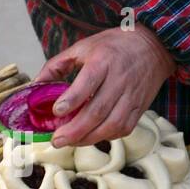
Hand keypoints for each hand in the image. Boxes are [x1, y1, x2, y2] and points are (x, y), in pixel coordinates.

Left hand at [33, 24, 175, 146]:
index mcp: (103, 60)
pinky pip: (123, 128)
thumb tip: (35, 85)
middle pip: (97, 110)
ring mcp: (132, 96)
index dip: (72, 100)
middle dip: (75, 129)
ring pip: (111, 124)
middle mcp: (119, 79)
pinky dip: (106, 136)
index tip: (56, 111)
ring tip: (70, 142)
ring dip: (89, 138)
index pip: (88, 83)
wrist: (154, 46)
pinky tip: (91, 137)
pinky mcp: (140, 108)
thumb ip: (57, 65)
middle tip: (57, 140)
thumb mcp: (83, 46)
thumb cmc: (114, 46)